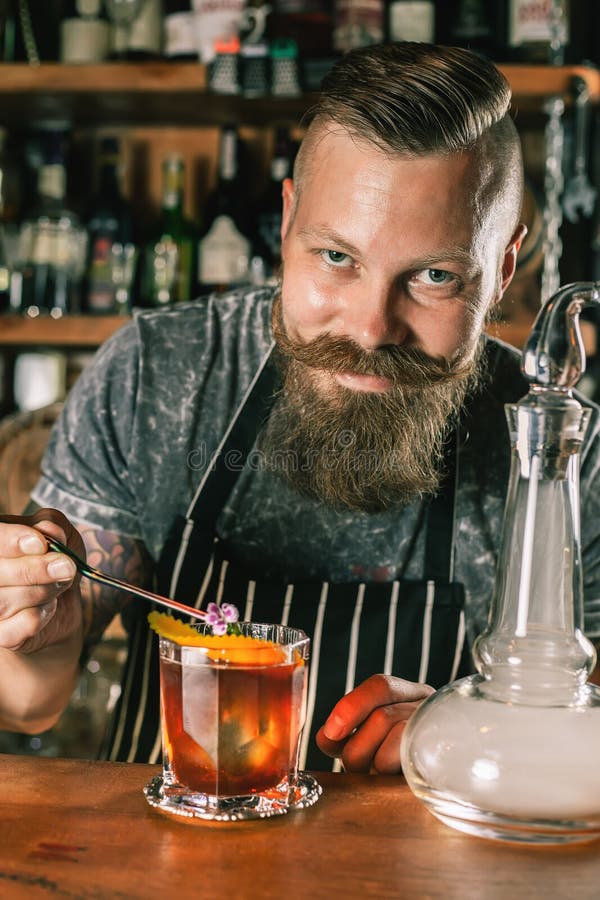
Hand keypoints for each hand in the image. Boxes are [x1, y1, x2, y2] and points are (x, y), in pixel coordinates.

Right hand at [0, 509, 83, 653]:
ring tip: (56, 585)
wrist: (63, 604)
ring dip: (46, 590)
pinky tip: (47, 607)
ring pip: (10, 599)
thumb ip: (52, 525)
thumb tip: (47, 531)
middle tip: (66, 566)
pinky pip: (26, 622)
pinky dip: (45, 612)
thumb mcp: (60, 535)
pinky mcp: (1, 635)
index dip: (12, 541)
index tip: (40, 543)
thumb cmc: (55, 564)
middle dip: (39, 568)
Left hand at [316, 674, 434, 773]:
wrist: (436, 794)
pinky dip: (392, 772)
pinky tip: (389, 781)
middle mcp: (427, 706)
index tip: (332, 733)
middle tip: (358, 769)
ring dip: (376, 763)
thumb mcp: (365, 742)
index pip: (381, 686)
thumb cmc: (389, 765)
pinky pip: (410, 759)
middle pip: (382, 716)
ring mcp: (440, 731)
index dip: (352, 706)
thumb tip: (326, 736)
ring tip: (376, 776)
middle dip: (359, 749)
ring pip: (396, 737)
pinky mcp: (445, 759)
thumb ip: (345, 735)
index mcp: (407, 695)